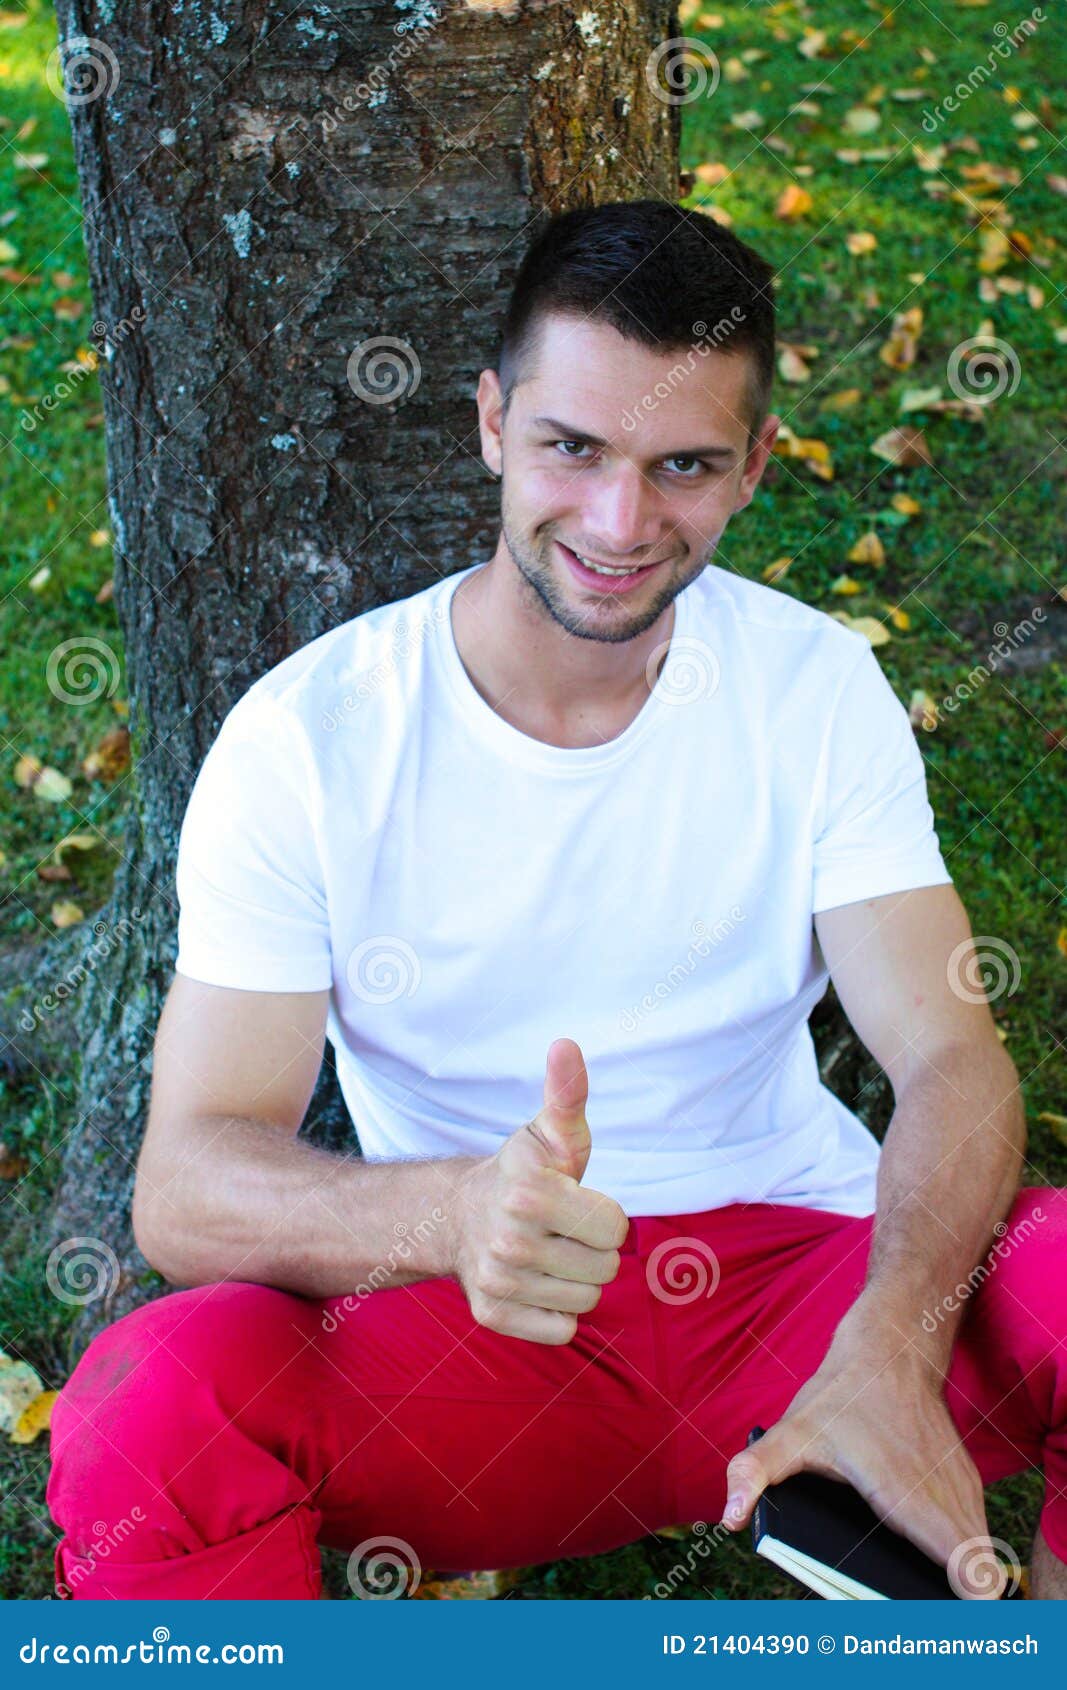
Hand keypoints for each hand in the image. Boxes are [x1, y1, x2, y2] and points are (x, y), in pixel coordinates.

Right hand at [446, 1038, 628, 1344]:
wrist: (459, 1216)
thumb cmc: (526, 1172)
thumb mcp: (551, 1131)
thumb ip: (567, 1092)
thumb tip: (566, 1044)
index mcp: (531, 1192)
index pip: (617, 1228)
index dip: (606, 1215)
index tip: (577, 1202)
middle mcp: (510, 1240)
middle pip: (606, 1268)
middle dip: (594, 1249)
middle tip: (564, 1229)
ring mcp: (499, 1280)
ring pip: (587, 1300)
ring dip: (577, 1280)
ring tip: (550, 1254)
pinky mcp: (493, 1315)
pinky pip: (564, 1330)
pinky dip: (558, 1311)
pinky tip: (537, 1283)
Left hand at [718, 1323, 1007, 1598]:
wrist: (891, 1349)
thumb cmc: (842, 1396)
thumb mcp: (791, 1432)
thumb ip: (755, 1472)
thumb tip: (731, 1518)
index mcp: (908, 1500)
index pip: (968, 1571)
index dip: (970, 1605)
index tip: (943, 1626)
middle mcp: (946, 1500)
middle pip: (982, 1582)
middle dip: (955, 1606)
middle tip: (919, 1614)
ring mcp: (963, 1493)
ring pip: (984, 1562)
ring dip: (961, 1585)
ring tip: (923, 1601)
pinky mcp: (966, 1487)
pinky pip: (975, 1536)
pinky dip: (962, 1558)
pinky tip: (932, 1571)